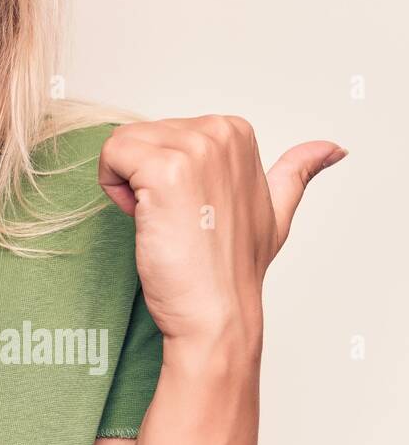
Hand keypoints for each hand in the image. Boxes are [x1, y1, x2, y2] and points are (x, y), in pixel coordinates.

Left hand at [98, 116, 346, 351]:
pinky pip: (110, 155)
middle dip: (139, 177)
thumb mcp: (276, 212)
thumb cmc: (231, 269)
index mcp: (235, 133)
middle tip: (173, 220)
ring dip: (124, 185)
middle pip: (137, 135)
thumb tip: (333, 149)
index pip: (159, 131)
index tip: (187, 207)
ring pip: (120, 143)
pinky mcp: (164, 171)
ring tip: (161, 220)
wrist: (217, 313)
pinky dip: (112, 189)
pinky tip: (145, 219)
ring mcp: (193, 150)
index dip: (160, 172)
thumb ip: (297, 172)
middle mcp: (217, 134)